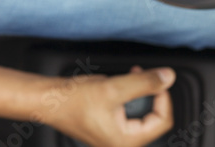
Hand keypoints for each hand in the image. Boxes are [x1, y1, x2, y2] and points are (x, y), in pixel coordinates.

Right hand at [37, 65, 174, 146]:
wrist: (47, 100)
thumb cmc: (72, 100)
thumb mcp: (113, 87)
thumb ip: (143, 82)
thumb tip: (167, 77)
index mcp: (127, 141)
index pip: (162, 121)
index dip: (162, 97)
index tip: (157, 79)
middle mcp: (121, 143)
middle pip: (151, 118)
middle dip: (146, 93)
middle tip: (138, 75)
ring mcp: (113, 136)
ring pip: (138, 113)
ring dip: (134, 93)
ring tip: (122, 80)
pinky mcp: (106, 128)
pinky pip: (124, 113)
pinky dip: (123, 97)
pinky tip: (112, 86)